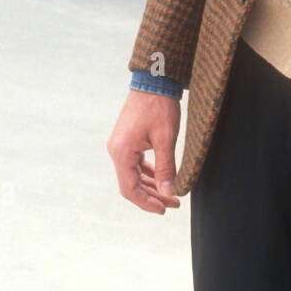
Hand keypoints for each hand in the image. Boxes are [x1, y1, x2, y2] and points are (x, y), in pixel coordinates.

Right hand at [107, 91, 181, 213]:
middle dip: (152, 196)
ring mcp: (121, 144)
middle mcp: (117, 150)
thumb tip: (168, 193)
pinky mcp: (128, 139)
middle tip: (173, 204)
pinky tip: (162, 179)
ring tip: (171, 196)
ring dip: (152, 186)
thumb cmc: (159, 106)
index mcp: (122, 151)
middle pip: (131, 183)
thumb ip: (166, 168)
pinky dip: (149, 173)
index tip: (164, 210)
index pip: (130, 188)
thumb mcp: (165, 138)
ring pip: (134, 174)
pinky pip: (136, 163)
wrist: (154, 80)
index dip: (146, 203)